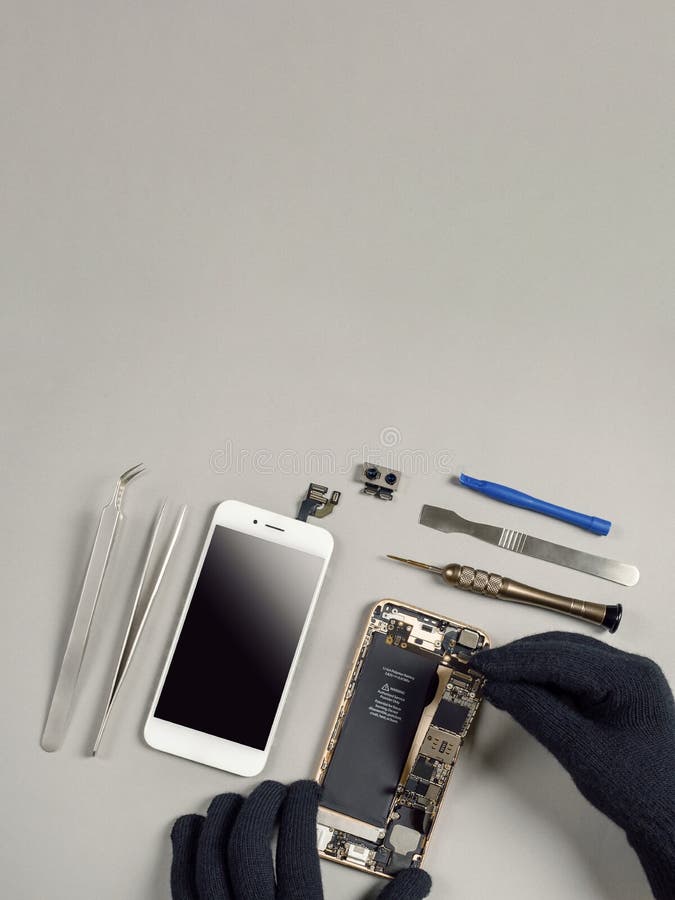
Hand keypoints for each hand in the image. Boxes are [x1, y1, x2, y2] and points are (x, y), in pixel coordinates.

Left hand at [170, 780, 431, 899]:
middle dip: (257, 807)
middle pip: (243, 846)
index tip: (306, 792)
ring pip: (206, 863)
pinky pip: (181, 890)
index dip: (299, 807)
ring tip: (229, 802)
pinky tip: (189, 833)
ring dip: (215, 823)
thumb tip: (417, 882)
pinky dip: (183, 854)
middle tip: (273, 793)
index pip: (294, 846)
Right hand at [473, 632, 674, 899]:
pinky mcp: (615, 692)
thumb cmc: (638, 791)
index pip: (560, 658)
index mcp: (630, 677)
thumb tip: (498, 686)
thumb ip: (536, 712)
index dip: (515, 661)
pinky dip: (543, 680)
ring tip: (496, 679)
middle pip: (562, 650)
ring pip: (565, 658)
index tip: (480, 665)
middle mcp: (629, 669)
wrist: (669, 821)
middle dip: (519, 660)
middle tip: (482, 670)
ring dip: (529, 667)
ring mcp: (624, 679)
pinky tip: (522, 689)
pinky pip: (572, 674)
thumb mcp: (579, 750)